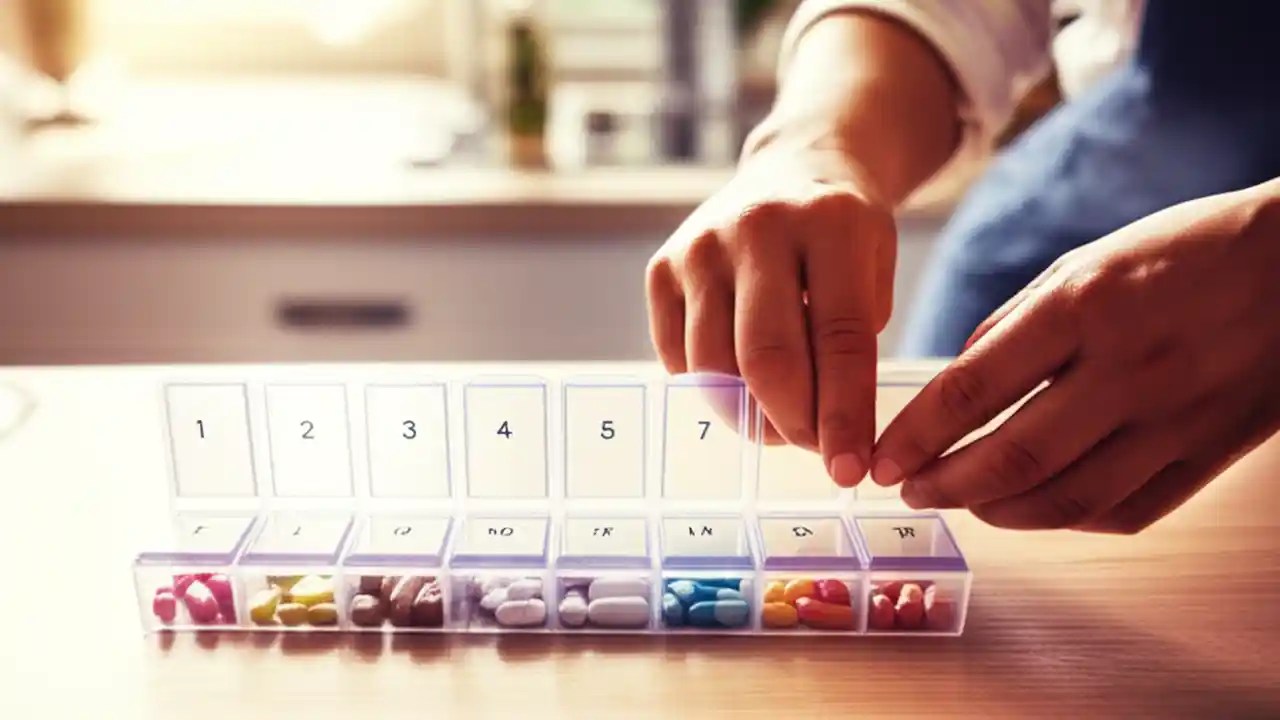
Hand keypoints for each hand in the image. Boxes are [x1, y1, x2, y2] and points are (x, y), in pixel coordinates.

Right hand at [645, 143, 897, 485]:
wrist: (791, 171)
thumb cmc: (841, 238)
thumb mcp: (874, 274)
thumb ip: (851, 348)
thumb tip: (826, 438)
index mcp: (828, 224)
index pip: (840, 339)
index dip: (844, 415)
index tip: (852, 469)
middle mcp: (756, 228)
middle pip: (766, 358)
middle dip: (793, 423)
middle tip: (815, 451)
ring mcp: (699, 247)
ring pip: (714, 366)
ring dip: (750, 415)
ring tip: (783, 419)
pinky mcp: (661, 268)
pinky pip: (679, 359)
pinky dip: (711, 389)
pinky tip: (743, 384)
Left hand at [872, 181, 1279, 532]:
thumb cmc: (1185, 252)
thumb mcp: (1087, 260)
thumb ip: (1015, 323)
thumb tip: (957, 380)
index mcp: (1081, 307)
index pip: (971, 390)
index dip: (914, 435)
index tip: (882, 458)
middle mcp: (1125, 370)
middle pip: (1011, 459)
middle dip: (943, 485)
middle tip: (908, 491)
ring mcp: (1172, 420)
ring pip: (1064, 500)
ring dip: (996, 512)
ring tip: (962, 502)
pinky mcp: (1208, 454)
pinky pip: (1124, 511)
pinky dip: (1066, 518)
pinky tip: (1035, 507)